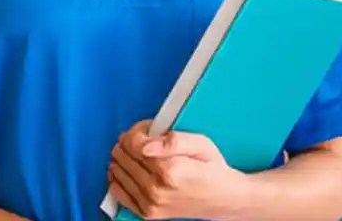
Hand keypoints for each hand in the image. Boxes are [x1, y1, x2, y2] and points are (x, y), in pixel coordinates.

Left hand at [107, 120, 247, 219]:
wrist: (224, 199)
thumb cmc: (212, 168)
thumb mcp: (201, 144)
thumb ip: (173, 140)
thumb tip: (146, 145)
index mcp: (169, 169)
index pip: (132, 142)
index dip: (137, 130)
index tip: (148, 129)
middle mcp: (156, 189)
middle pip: (121, 154)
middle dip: (129, 141)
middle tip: (145, 140)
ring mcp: (150, 203)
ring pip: (116, 170)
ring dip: (124, 157)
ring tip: (140, 154)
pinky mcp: (147, 213)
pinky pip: (117, 190)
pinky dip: (118, 177)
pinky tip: (129, 170)